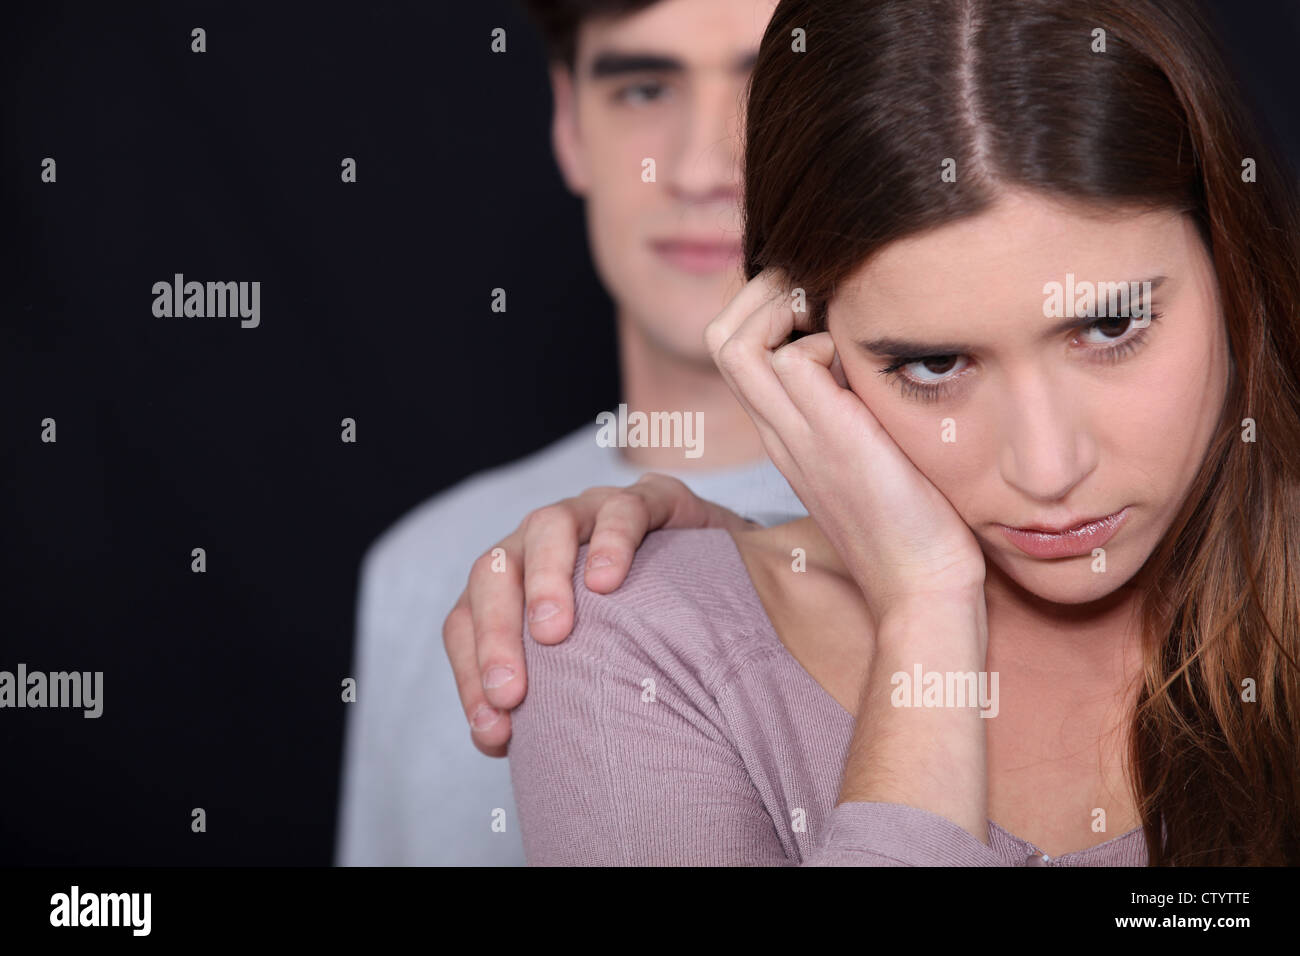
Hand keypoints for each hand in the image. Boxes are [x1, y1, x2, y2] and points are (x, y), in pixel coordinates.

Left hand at [443, 474, 756, 755]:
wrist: (730, 582)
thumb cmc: (646, 632)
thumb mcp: (593, 664)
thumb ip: (547, 694)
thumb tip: (496, 740)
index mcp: (515, 582)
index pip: (466, 618)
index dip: (470, 671)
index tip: (494, 730)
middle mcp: (542, 542)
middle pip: (493, 571)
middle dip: (494, 632)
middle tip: (511, 693)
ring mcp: (593, 512)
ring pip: (547, 526)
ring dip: (544, 580)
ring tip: (552, 634)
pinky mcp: (653, 500)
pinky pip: (625, 509)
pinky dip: (610, 541)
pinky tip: (607, 582)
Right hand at [706, 267, 990, 838]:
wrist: (926, 589)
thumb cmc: (921, 524)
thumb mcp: (880, 451)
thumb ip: (866, 407)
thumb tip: (887, 351)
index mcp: (788, 433)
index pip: (739, 347)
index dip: (768, 308)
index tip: (825, 301)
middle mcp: (780, 430)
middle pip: (721, 335)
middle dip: (763, 291)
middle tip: (822, 288)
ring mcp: (797, 435)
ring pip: (735, 340)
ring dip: (782, 306)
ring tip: (840, 315)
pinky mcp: (831, 439)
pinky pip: (793, 359)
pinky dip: (827, 341)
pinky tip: (873, 364)